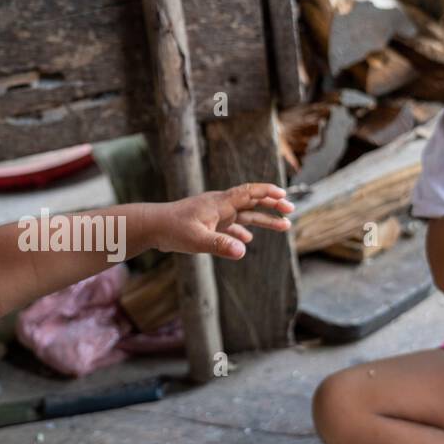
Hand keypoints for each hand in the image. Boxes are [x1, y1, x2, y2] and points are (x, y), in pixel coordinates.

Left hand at [154, 183, 292, 259]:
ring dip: (263, 220)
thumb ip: (220, 244)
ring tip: (284, 226)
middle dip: (272, 205)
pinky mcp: (208, 225)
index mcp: (220, 203)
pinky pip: (231, 226)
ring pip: (245, 215)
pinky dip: (242, 232)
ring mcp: (215, 215)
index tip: (284, 195)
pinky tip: (247, 242)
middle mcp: (220, 206)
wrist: (152, 227)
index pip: (249, 192)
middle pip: (252, 201)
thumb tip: (243, 251)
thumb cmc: (173, 230)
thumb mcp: (197, 239)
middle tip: (290, 211)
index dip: (267, 192)